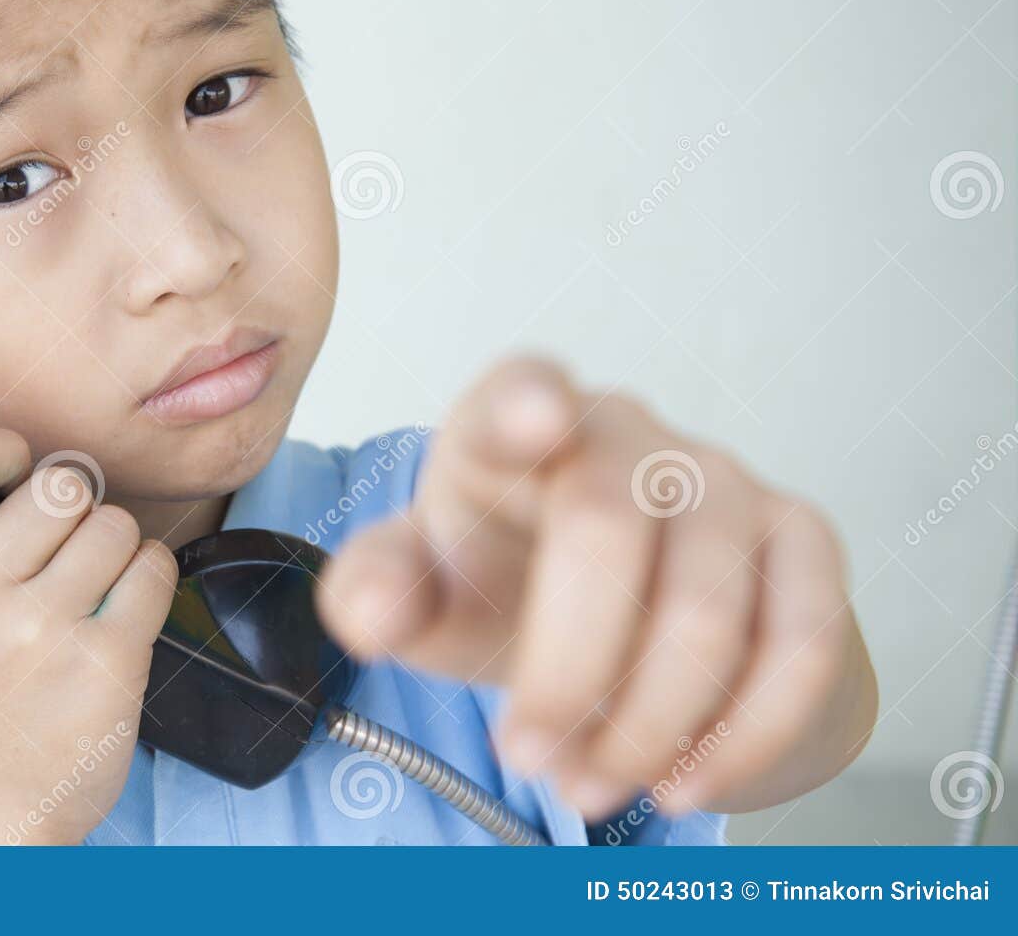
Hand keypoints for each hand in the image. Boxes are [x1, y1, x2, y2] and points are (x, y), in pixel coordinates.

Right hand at [0, 429, 177, 843]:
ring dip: (115, 550)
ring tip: (89, 596)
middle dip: (75, 512)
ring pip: (113, 523)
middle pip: (57, 486)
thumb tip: (22, 457)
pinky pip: (154, 567)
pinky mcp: (104, 661)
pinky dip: (149, 579)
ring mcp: (37, 632)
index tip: (20, 480)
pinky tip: (121, 614)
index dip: (4, 452)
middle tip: (63, 559)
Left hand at [316, 357, 876, 820]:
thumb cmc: (500, 584)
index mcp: (509, 424)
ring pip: (712, 608)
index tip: (532, 421)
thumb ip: (376, 592)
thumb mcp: (424, 592)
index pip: (520, 389)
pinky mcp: (800, 538)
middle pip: (608, 530)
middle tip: (530, 761)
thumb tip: (374, 610)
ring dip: (648, 726)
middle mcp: (624, 429)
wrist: (615, 618)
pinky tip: (688, 782)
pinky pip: (803, 642)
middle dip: (567, 671)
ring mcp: (723, 477)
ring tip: (589, 787)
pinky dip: (746, 736)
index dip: (528, 402)